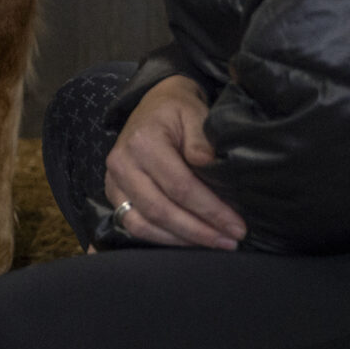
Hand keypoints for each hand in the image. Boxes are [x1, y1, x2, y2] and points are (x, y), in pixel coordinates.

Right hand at [104, 75, 246, 249]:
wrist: (153, 105)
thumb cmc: (177, 111)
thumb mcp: (195, 115)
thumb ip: (203, 142)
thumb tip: (210, 169)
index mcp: (143, 142)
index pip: (180, 187)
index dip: (210, 210)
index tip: (236, 226)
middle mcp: (122, 163)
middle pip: (161, 210)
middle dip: (199, 231)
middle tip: (230, 242)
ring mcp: (113, 181)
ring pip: (143, 224)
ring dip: (181, 240)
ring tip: (212, 243)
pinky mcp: (113, 194)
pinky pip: (133, 225)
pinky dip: (161, 238)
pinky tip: (187, 240)